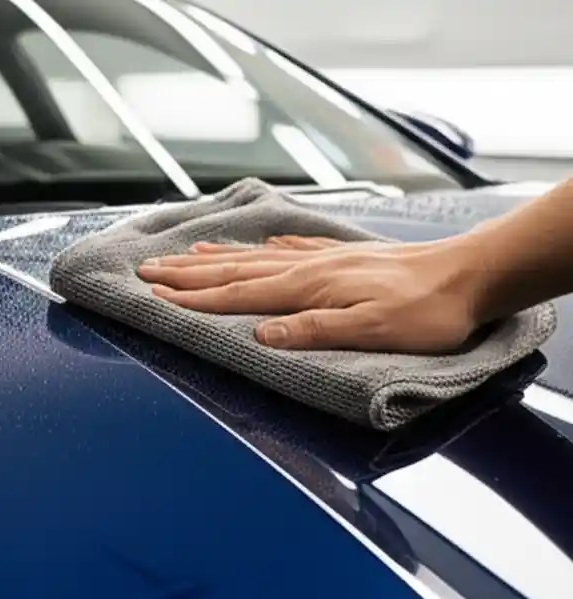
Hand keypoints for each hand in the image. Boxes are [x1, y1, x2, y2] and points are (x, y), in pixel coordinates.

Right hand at [136, 235, 482, 352]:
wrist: (470, 274)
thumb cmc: (427, 311)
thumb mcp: (373, 331)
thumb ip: (313, 331)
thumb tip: (261, 334)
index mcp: (307, 290)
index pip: (236, 296)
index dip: (192, 299)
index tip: (154, 297)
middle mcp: (306, 270)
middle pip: (233, 272)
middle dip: (185, 274)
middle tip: (146, 271)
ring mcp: (321, 260)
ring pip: (252, 259)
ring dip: (212, 259)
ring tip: (180, 256)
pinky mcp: (338, 258)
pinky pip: (285, 252)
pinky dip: (258, 250)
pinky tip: (251, 246)